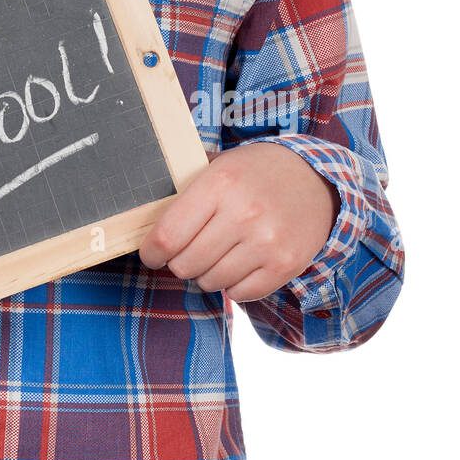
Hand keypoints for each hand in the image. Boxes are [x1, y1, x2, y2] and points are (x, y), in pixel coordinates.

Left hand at [138, 142, 338, 300]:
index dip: (152, 252)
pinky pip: (240, 294)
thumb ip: (184, 190)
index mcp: (219, 184)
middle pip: (186, 264)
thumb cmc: (255, 173)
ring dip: (206, 274)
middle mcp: (243, 213)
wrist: (314, 178)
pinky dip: (233, 284)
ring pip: (211, 282)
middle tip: (187, 251)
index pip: (168, 236)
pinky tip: (239, 263)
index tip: (151, 254)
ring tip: (215, 254)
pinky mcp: (286, 265)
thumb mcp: (218, 166)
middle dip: (179, 262)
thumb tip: (145, 220)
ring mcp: (267, 242)